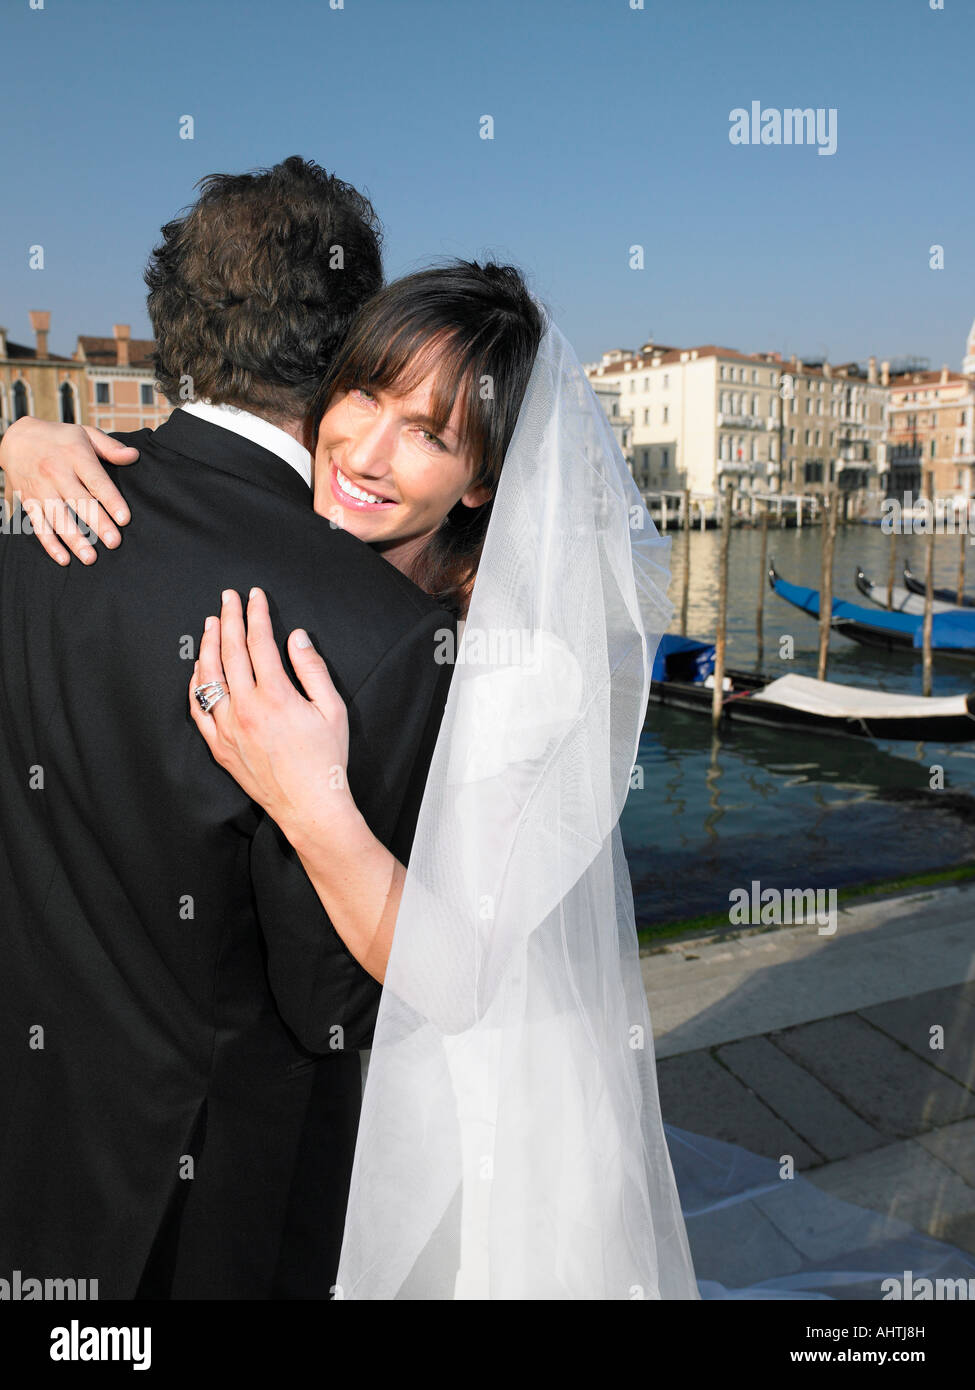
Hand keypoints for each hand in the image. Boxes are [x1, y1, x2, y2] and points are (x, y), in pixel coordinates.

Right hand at [0, 416, 137, 564]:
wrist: (16, 438)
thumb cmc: (59, 438)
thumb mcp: (85, 433)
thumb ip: (110, 447)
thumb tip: (134, 456)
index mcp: (74, 455)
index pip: (96, 481)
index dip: (111, 500)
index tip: (125, 519)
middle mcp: (56, 473)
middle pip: (79, 502)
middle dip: (97, 524)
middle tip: (114, 543)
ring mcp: (40, 489)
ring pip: (58, 517)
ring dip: (74, 539)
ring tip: (90, 558)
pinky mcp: (28, 501)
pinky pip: (38, 525)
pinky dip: (50, 544)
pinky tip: (64, 559)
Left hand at [189, 587, 354, 836]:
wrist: (310, 804)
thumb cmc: (326, 758)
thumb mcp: (332, 709)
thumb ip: (312, 669)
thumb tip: (296, 637)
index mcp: (275, 696)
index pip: (259, 642)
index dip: (256, 614)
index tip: (254, 596)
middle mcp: (246, 709)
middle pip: (230, 652)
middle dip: (228, 619)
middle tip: (227, 597)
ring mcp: (228, 729)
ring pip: (208, 677)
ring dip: (208, 646)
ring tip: (211, 624)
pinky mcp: (220, 747)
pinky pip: (198, 710)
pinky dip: (196, 685)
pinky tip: (199, 670)